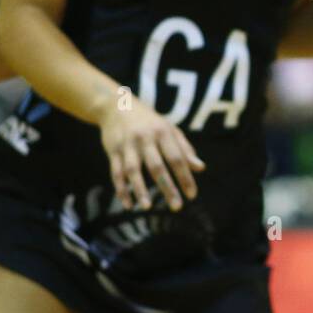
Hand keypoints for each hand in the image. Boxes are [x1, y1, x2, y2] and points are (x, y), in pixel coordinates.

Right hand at [96, 92, 204, 211]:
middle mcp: (144, 138)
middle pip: (157, 166)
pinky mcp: (112, 151)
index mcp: (162, 132)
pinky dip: (122, 189)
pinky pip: (116, 173)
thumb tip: (200, 168)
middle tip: (177, 207)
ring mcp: (127, 145)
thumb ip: (184, 149)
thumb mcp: (169, 129)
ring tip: (147, 207)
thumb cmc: (149, 122)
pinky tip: (128, 204)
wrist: (116, 105)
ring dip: (140, 190)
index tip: (192, 195)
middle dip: (167, 188)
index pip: (177, 158)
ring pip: (133, 170)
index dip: (185, 177)